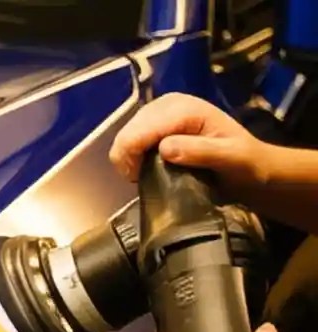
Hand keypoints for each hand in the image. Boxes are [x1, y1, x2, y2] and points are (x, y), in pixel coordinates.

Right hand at [109, 93, 274, 201]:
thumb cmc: (246, 163)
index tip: (141, 180)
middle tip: (142, 180)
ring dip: (129, 159)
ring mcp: (160, 112)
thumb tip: (164, 149)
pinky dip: (131, 156)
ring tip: (145, 174)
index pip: (140, 131)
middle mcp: (167, 104)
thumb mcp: (232, 159)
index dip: (132, 159)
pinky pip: (130, 139)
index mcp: (184, 109)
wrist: (252, 164)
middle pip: (127, 133)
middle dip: (128, 160)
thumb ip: (201, 152)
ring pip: (124, 137)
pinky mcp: (155, 122)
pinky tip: (146, 165)